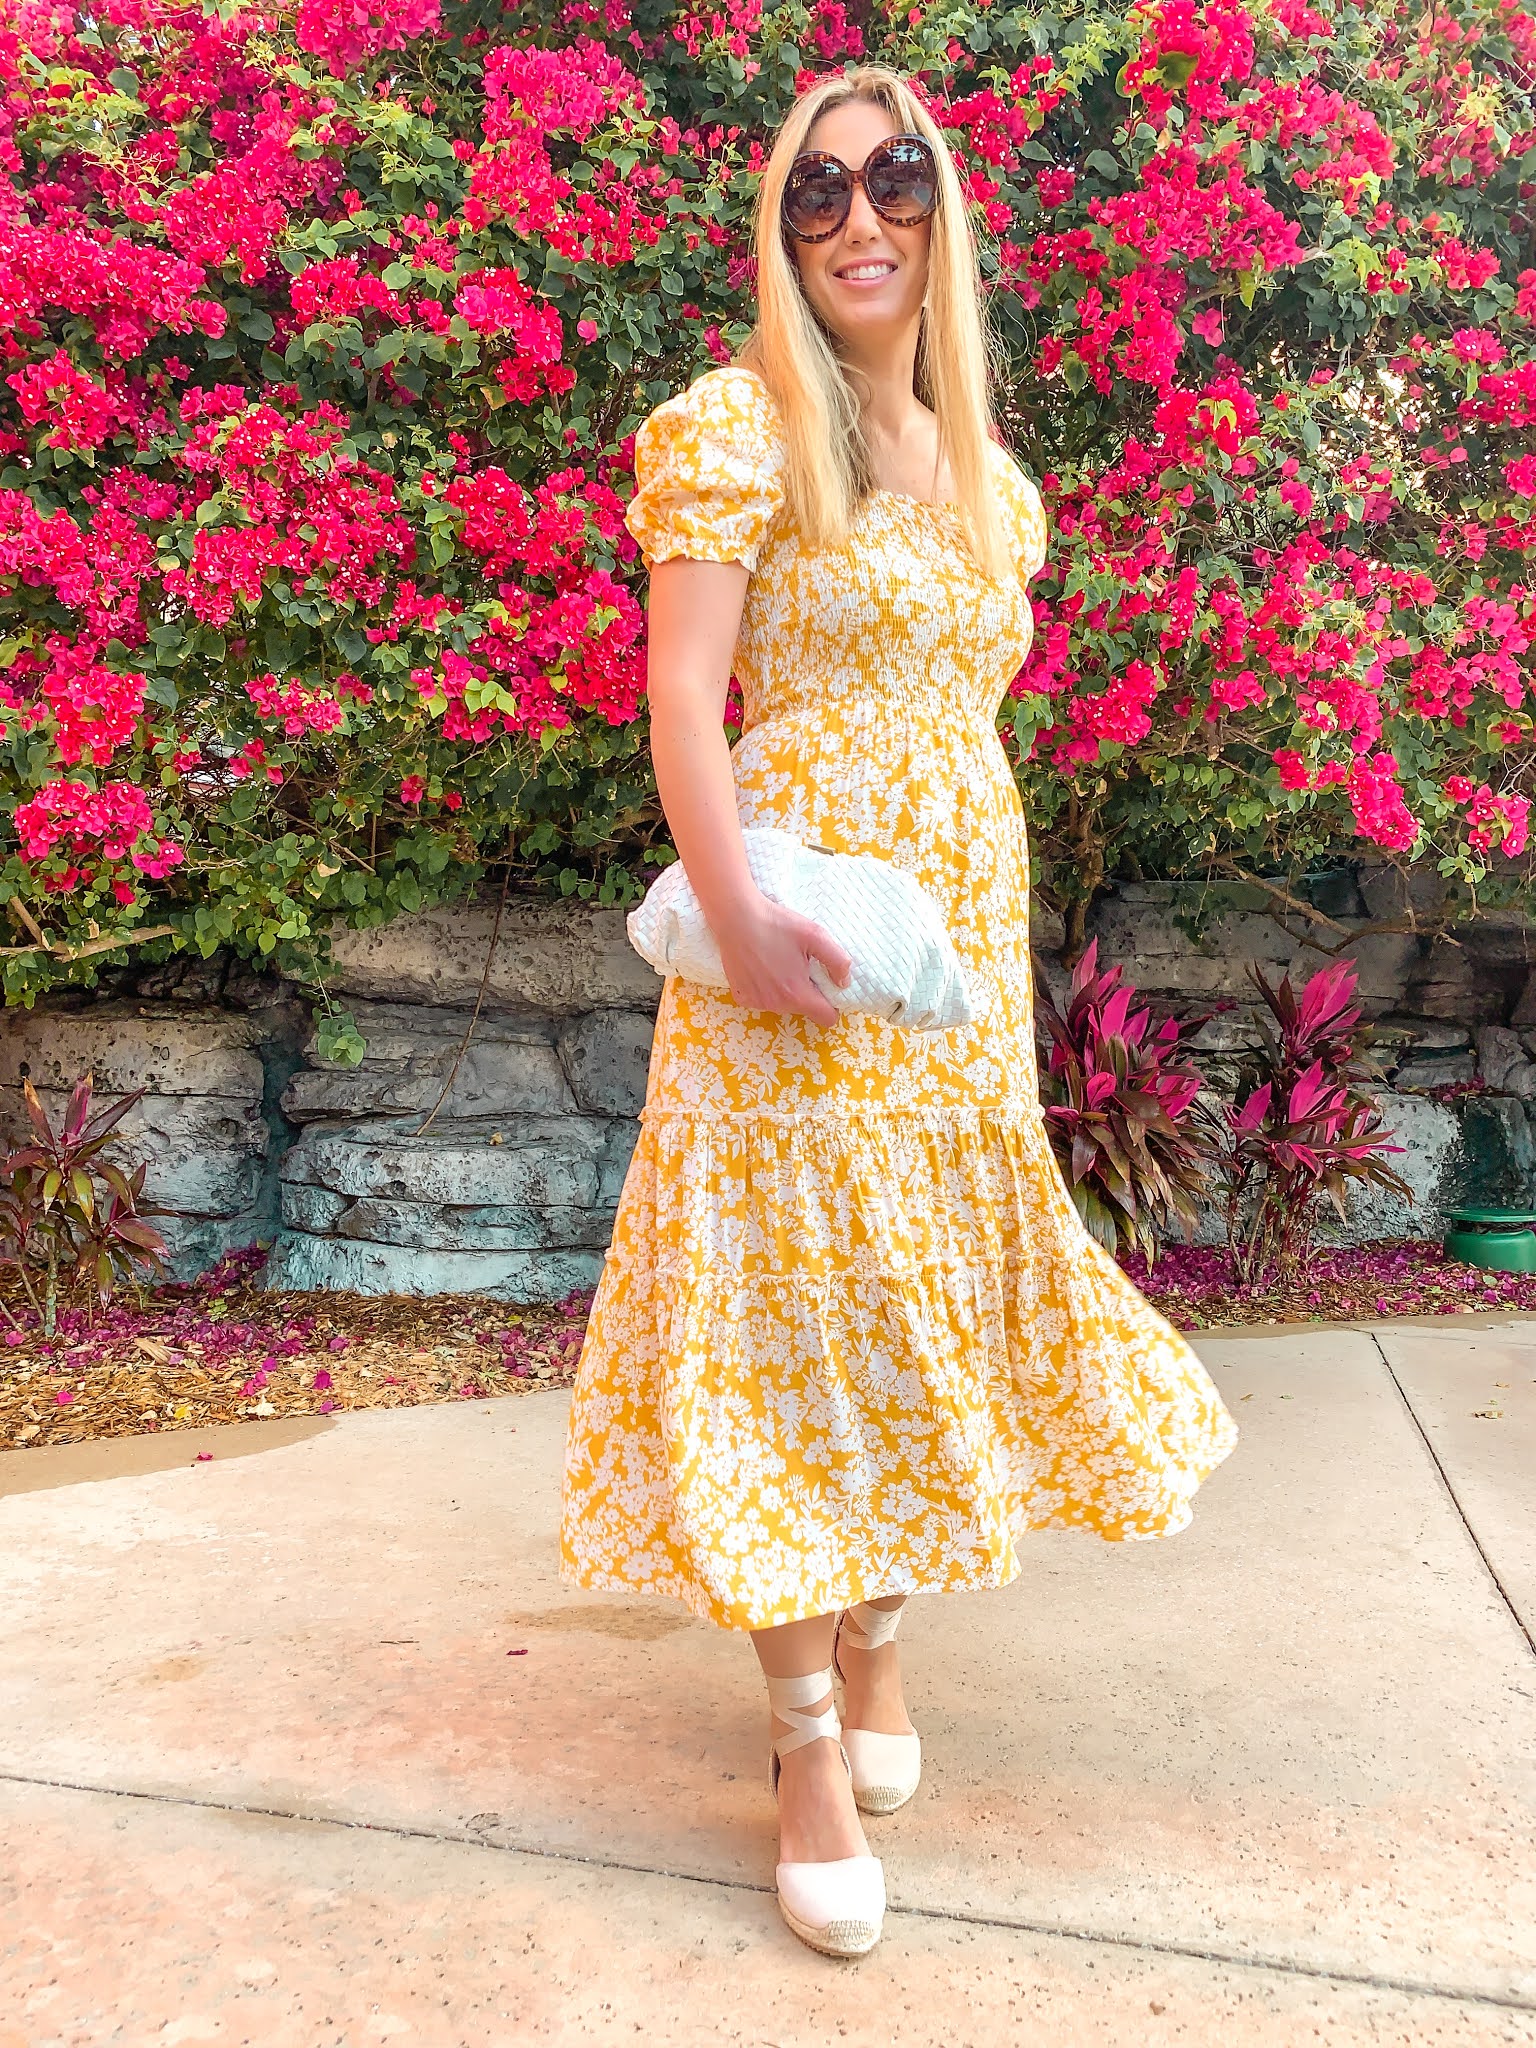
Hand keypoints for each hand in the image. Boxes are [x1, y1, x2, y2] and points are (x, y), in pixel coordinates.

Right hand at [715, 891, 852, 1025]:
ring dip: (785, 990)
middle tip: (799, 964)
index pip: (826, 1018)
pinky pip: (762, 999)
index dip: (832, 1004)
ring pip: (782, 1005)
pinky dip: (765, 988)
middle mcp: (776, 1004)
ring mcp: (756, 1002)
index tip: (826, 986)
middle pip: (803, 1009)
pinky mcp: (741, 996)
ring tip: (778, 961)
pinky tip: (761, 966)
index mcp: (797, 993)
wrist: (736, 917)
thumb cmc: (776, 924)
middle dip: (806, 992)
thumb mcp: (816, 935)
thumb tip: (843, 982)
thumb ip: (838, 961)